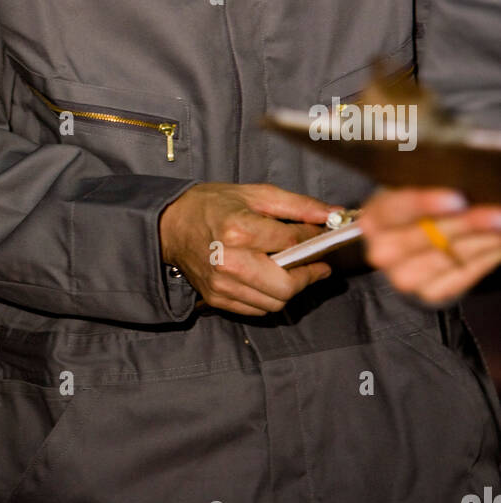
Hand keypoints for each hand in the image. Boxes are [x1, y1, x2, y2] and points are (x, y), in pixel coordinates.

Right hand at [159, 182, 336, 315]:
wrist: (170, 225)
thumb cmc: (212, 205)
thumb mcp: (255, 194)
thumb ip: (297, 205)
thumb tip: (332, 216)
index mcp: (238, 229)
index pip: (292, 242)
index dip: (314, 240)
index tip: (323, 237)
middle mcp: (229, 262)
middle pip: (287, 285)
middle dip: (308, 275)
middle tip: (316, 262)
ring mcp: (222, 285)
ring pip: (275, 302)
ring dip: (292, 288)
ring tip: (295, 270)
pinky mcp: (217, 299)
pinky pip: (257, 309)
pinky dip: (271, 297)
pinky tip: (271, 278)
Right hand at [360, 187, 500, 303]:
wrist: (404, 248)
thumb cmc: (411, 212)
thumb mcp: (408, 194)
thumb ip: (426, 185)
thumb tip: (460, 180)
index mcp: (374, 219)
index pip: (398, 208)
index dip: (427, 203)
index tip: (457, 199)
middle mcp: (383, 251)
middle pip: (426, 236)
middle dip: (465, 224)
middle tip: (494, 214)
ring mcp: (404, 276)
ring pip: (448, 257)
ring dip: (482, 241)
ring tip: (500, 225)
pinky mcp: (428, 293)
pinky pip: (462, 276)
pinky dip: (485, 259)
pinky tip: (497, 244)